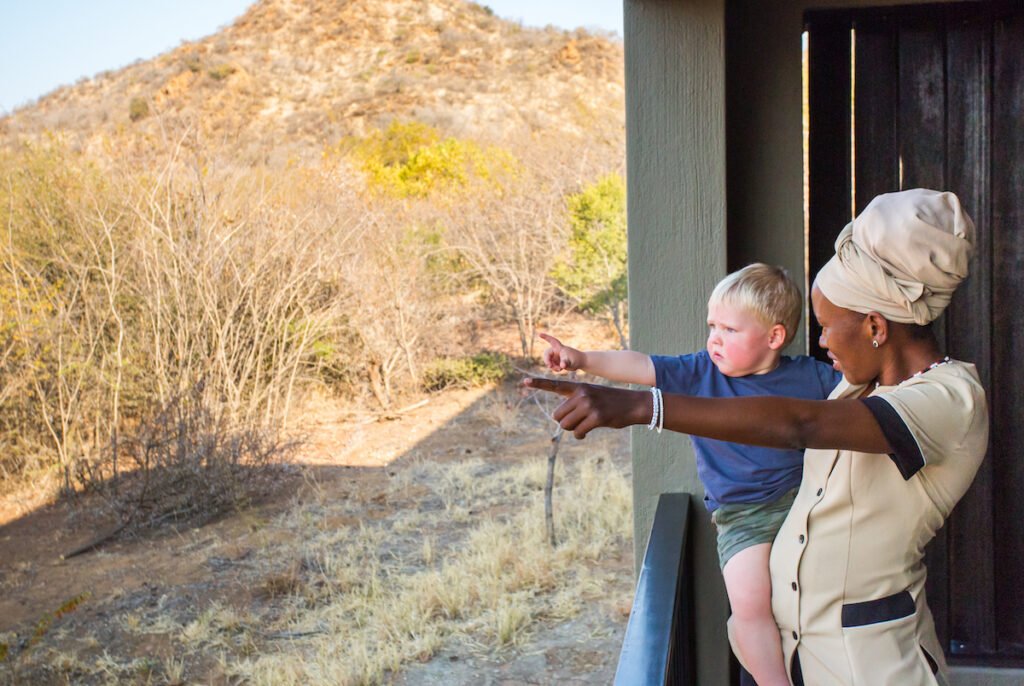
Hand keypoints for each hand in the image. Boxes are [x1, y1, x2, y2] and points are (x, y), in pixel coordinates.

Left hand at [523, 377, 648, 438]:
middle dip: (565, 422)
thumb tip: (561, 420)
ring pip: (565, 425)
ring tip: (584, 426)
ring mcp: (589, 405)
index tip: (524, 382)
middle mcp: (582, 394)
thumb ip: (576, 402)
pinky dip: (580, 434)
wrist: (634, 404)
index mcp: (579, 387)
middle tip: (577, 422)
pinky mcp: (596, 417)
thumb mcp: (593, 395)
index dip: (538, 384)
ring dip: (573, 429)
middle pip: (557, 415)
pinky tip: (588, 431)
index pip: (555, 385)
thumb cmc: (611, 402)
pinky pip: (577, 432)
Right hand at [539, 332, 585, 372]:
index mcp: (559, 347)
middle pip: (547, 354)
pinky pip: (552, 366)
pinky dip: (555, 368)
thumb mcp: (571, 361)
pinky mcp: (556, 362)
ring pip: (549, 361)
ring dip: (552, 366)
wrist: (580, 362)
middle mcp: (556, 351)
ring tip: (560, 369)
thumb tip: (562, 366)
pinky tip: (560, 369)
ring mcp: (555, 357)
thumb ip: (565, 363)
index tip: (539, 334)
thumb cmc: (576, 359)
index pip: (552, 341)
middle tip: (550, 366)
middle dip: (547, 361)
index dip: (545, 337)